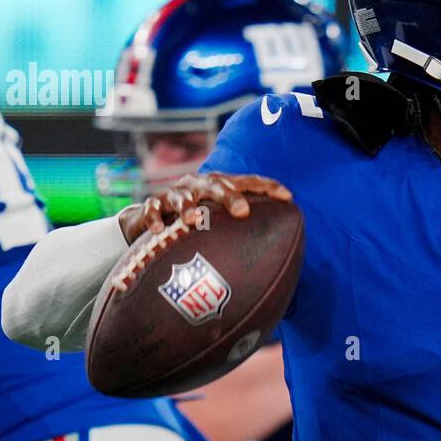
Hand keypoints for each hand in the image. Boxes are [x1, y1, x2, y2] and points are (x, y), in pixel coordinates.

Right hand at [118, 173, 293, 243]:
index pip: (248, 182)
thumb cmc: (195, 222)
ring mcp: (175, 193)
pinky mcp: (153, 204)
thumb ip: (242, 232)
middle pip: (217, 185)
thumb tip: (279, 259)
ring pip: (182, 197)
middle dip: (229, 196)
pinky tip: (157, 231)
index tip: (287, 197)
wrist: (152, 217)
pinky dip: (154, 220)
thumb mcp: (218, 222)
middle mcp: (199, 185)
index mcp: (220, 186)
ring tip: (193, 219)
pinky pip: (152, 210)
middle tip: (242, 211)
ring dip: (187, 207)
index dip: (267, 187)